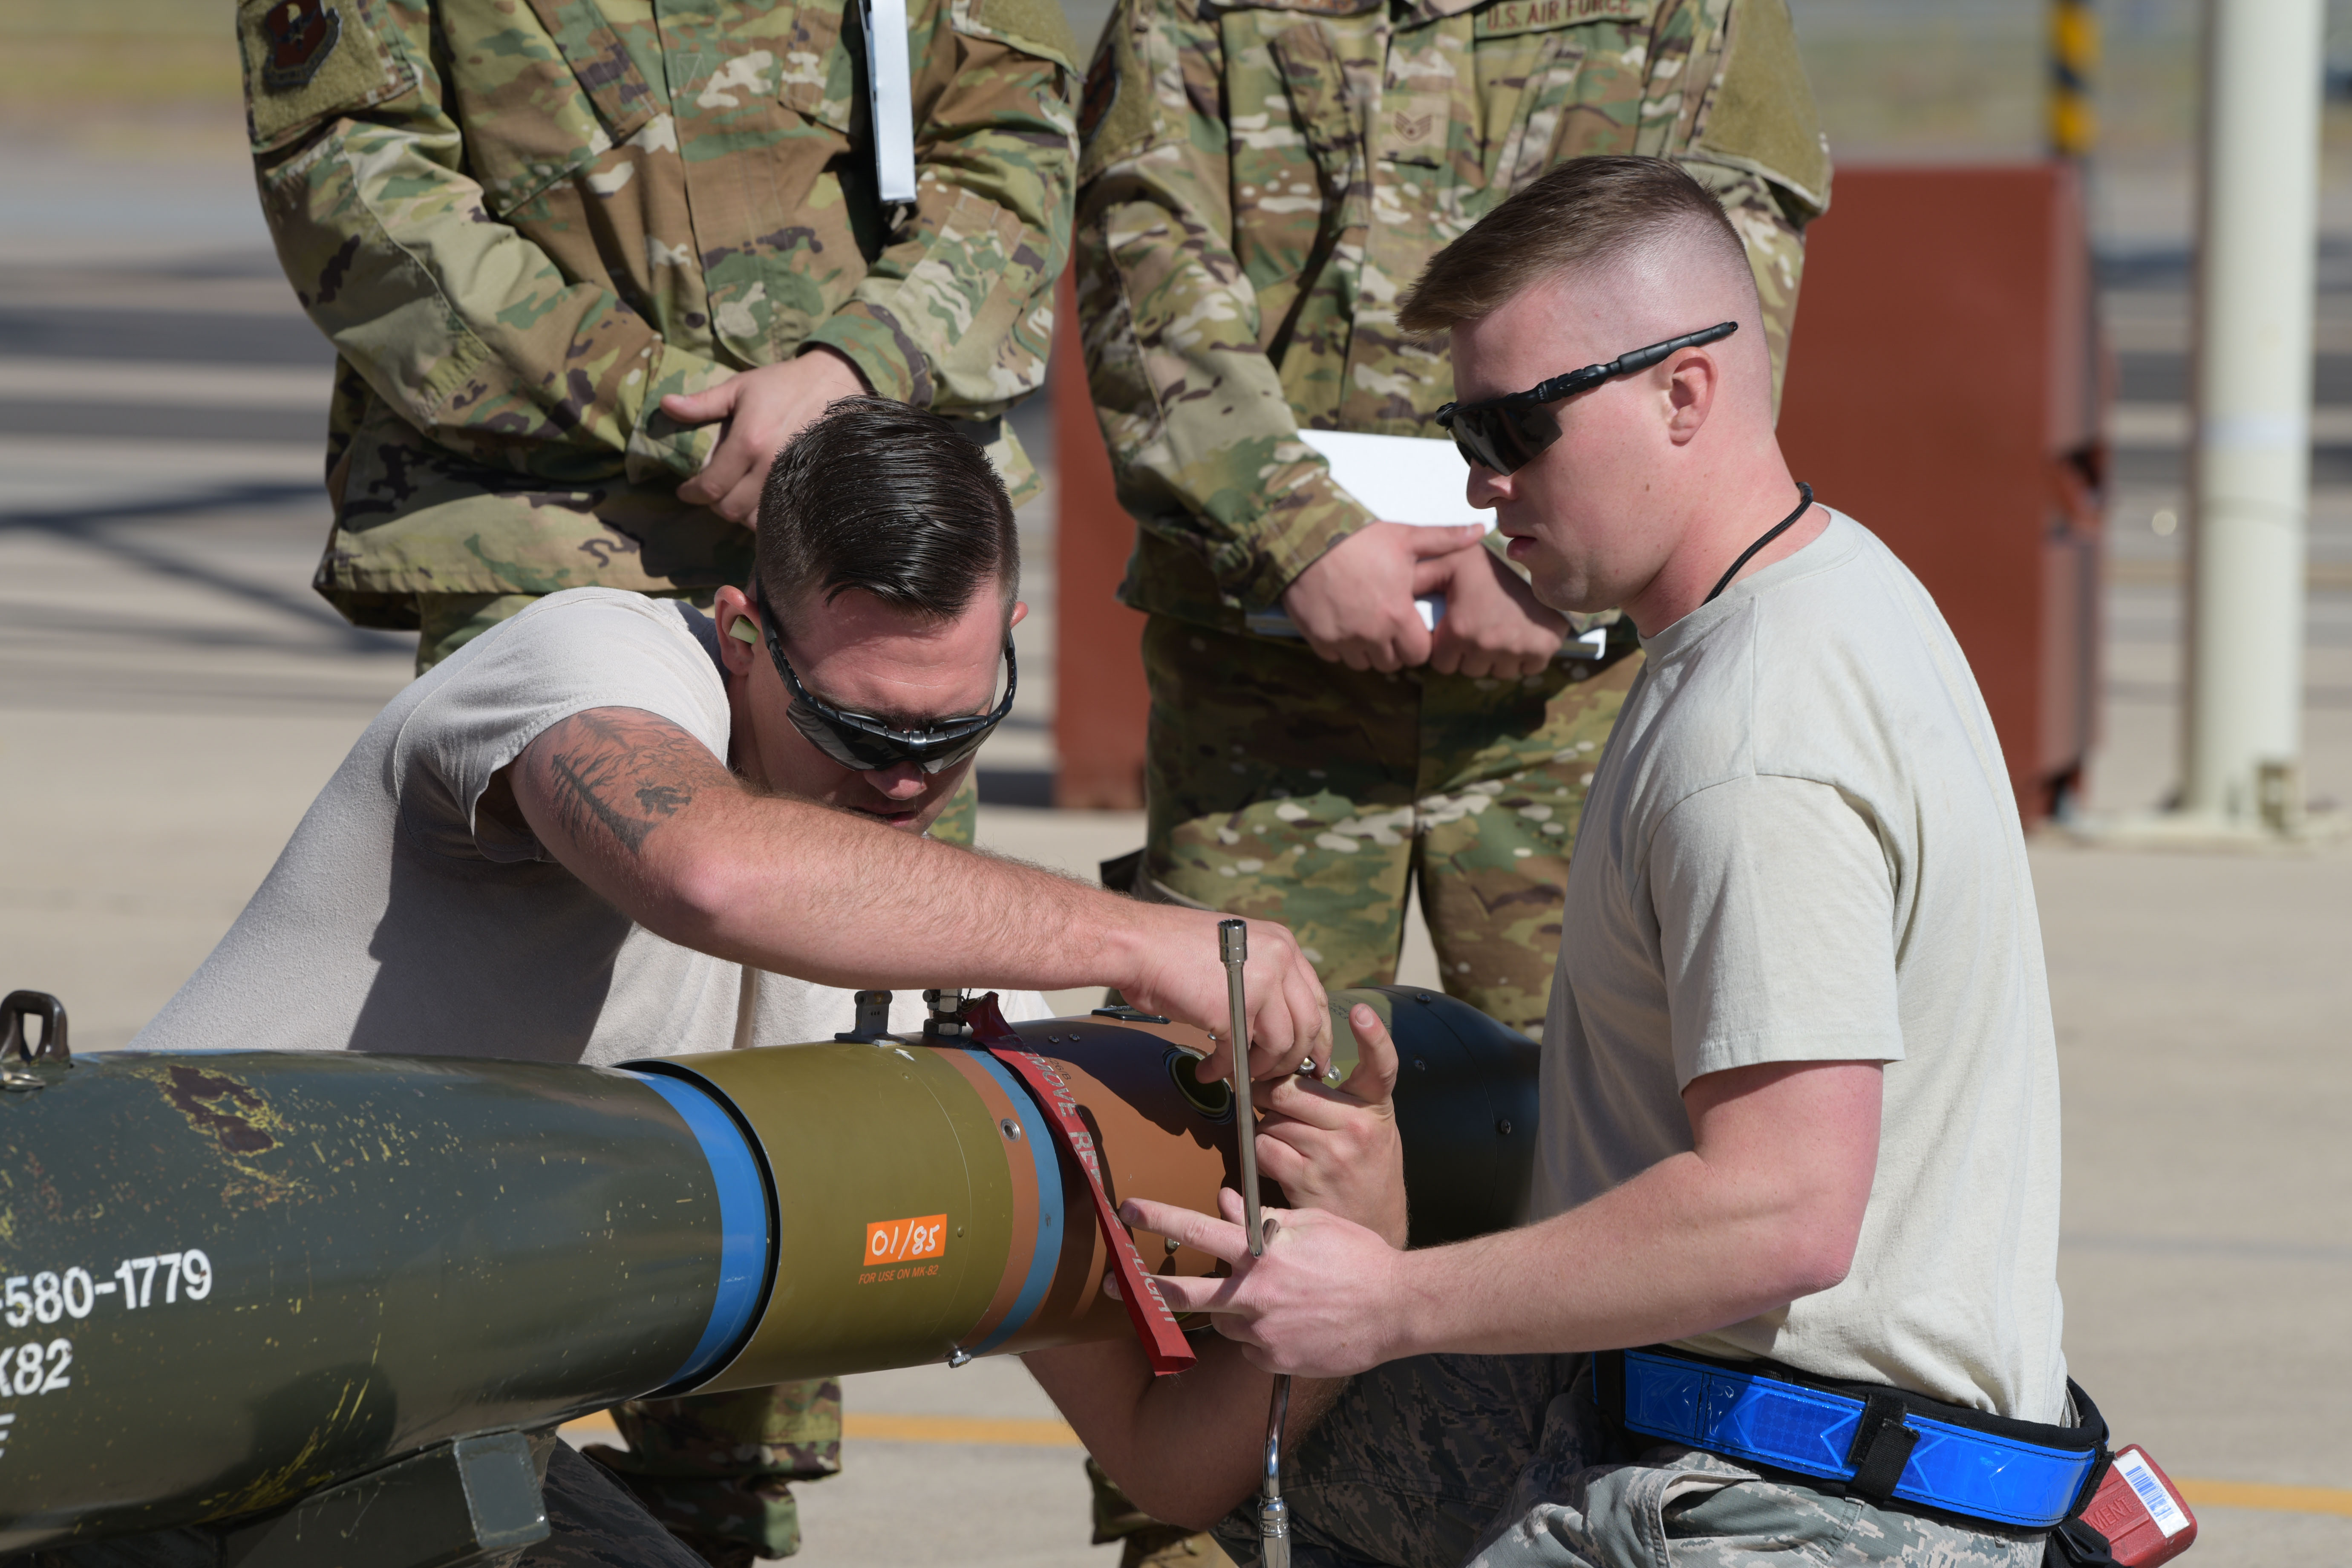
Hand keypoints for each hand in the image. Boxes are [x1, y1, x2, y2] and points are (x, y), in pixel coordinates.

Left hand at [662, 347, 869, 525]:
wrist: (833, 384)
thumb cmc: (783, 384)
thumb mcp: (739, 388)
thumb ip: (702, 403)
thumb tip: (666, 405)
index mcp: (748, 441)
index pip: (711, 485)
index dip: (691, 493)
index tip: (684, 490)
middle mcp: (770, 466)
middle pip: (730, 508)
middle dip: (712, 503)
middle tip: (709, 491)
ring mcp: (792, 480)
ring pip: (755, 519)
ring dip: (738, 513)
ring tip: (732, 497)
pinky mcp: (808, 486)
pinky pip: (781, 517)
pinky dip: (764, 517)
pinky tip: (757, 503)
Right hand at [1118, 908, 1330, 1085]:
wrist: (1137, 944)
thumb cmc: (1175, 950)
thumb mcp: (1236, 951)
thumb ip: (1264, 978)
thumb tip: (1276, 1021)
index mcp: (1283, 944)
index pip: (1317, 998)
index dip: (1317, 1036)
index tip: (1313, 1059)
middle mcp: (1280, 960)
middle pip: (1307, 1025)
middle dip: (1294, 1059)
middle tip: (1280, 1078)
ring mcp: (1260, 984)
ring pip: (1280, 1045)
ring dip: (1259, 1068)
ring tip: (1238, 1073)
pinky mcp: (1234, 1010)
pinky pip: (1239, 1054)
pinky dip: (1224, 1069)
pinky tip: (1209, 1070)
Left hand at [1118, 1189, 1404, 1379]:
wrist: (1396, 1307)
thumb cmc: (1356, 1256)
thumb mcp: (1309, 1224)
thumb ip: (1260, 1217)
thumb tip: (1219, 1202)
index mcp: (1262, 1254)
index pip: (1198, 1231)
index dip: (1159, 1218)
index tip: (1127, 1210)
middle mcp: (1255, 1294)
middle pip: (1185, 1294)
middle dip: (1144, 1288)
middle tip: (1112, 1283)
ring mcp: (1263, 1332)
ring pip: (1225, 1322)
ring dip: (1233, 1311)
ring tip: (1276, 1301)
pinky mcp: (1275, 1361)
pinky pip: (1250, 1347)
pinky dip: (1260, 1335)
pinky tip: (1293, 1323)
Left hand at [1252, 1004, 1406, 1246]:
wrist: (1374, 1227)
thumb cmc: (1366, 1169)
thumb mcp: (1371, 1127)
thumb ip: (1340, 1100)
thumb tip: (1286, 1070)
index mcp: (1375, 1108)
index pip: (1382, 1066)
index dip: (1374, 1037)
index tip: (1363, 1013)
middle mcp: (1358, 1127)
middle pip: (1290, 1089)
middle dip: (1265, 1089)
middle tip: (1261, 1091)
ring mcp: (1333, 1154)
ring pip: (1270, 1120)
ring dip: (1264, 1126)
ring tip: (1283, 1137)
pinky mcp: (1307, 1179)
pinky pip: (1263, 1149)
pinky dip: (1261, 1152)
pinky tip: (1278, 1161)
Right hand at [1279, 523, 1487, 671]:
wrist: (1305, 540)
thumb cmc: (1357, 539)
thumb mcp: (1403, 537)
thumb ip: (1444, 539)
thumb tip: (1481, 530)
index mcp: (1396, 615)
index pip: (1418, 655)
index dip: (1417, 644)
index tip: (1409, 627)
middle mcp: (1371, 635)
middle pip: (1391, 663)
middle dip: (1392, 649)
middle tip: (1387, 625)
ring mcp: (1343, 639)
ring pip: (1363, 663)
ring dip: (1366, 651)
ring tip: (1364, 625)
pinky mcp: (1318, 639)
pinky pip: (1334, 657)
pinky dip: (1339, 646)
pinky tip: (1341, 622)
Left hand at [1414, 543, 1567, 678]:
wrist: (1542, 557)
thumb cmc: (1490, 559)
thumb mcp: (1451, 562)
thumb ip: (1420, 578)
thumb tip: (1392, 590)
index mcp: (1458, 630)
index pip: (1443, 664)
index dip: (1447, 648)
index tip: (1456, 630)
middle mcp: (1485, 646)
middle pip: (1470, 670)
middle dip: (1471, 654)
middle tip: (1480, 626)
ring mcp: (1515, 650)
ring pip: (1499, 672)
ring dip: (1497, 658)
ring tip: (1500, 629)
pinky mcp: (1542, 649)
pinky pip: (1528, 669)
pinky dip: (1525, 657)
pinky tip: (1521, 634)